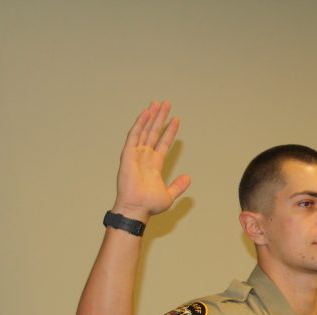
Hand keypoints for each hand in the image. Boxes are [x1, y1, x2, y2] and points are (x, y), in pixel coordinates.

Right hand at [112, 100, 190, 222]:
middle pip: (154, 132)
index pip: (163, 143)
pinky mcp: (128, 154)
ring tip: (158, 104)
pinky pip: (134, 135)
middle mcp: (145, 156)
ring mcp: (136, 154)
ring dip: (151, 117)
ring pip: (145, 130)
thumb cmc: (149, 204)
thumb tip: (188, 177)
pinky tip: (146, 113)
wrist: (137, 208)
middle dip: (160, 118)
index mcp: (154, 164)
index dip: (169, 131)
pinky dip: (139, 123)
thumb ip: (178, 185)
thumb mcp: (169, 194)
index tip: (176, 120)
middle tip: (166, 104)